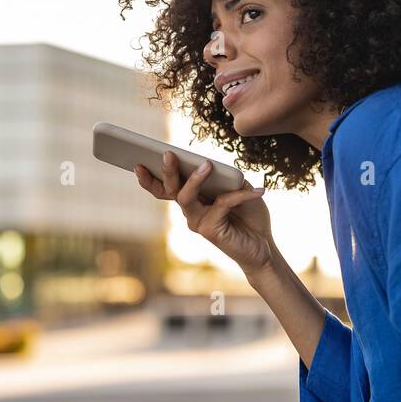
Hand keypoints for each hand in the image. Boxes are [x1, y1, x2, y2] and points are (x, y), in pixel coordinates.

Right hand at [134, 151, 275, 275]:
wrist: (263, 246)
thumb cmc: (250, 217)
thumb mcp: (240, 189)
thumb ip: (228, 178)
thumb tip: (217, 167)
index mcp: (195, 200)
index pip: (167, 187)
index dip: (150, 178)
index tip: (137, 163)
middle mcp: (191, 211)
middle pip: (172, 189)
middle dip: (167, 171)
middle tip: (167, 154)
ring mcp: (198, 222)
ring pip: (186, 197)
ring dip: (195, 179)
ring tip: (207, 164)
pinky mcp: (210, 230)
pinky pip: (222, 204)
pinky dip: (241, 195)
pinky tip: (259, 190)